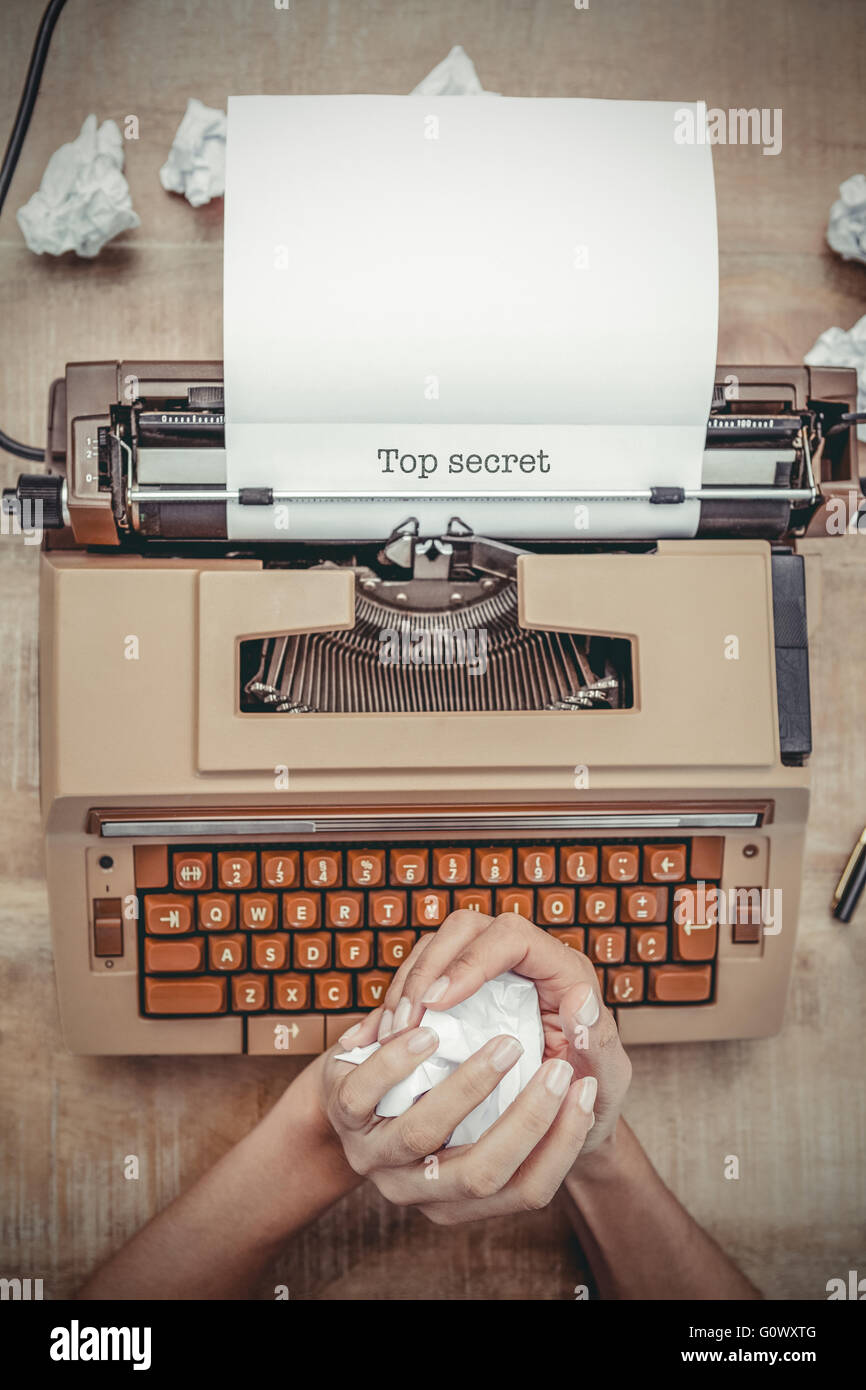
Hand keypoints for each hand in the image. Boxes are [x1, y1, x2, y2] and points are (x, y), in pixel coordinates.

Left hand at [313, 1019, 597, 1224]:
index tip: (585, 1088)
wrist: (360, 1081)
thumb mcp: (490, 1102)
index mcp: (465, 1197)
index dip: (564, 1143)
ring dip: (471, 1088)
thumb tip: (584, 1027)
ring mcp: (375, 1155)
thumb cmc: (440, 1091)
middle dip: (529, 1119)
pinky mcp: (342, 1110)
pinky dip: (399, 1062)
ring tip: (507, 1045)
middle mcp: (419, 1189)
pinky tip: (431, 1034)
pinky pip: (366, 1094)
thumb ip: (542, 1084)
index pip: (529, 1191)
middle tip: (560, 1068)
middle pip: (482, 1175)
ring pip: (423, 1136)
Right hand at [339, 909, 631, 1159]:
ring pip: (437, 947)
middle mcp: (526, 960)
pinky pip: (423, 977)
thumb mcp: (604, 1082)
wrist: (570, 1121)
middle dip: (426, 970)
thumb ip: (598, 1043)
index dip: (470, 961)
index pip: (512, 937)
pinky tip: (377, 1037)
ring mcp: (492, 971)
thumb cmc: (592, 1098)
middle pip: (465, 929)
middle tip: (403, 1024)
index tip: (437, 1002)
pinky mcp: (466, 990)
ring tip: (390, 1035)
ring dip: (406, 986)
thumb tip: (580, 997)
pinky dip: (398, 1002)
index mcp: (562, 970)